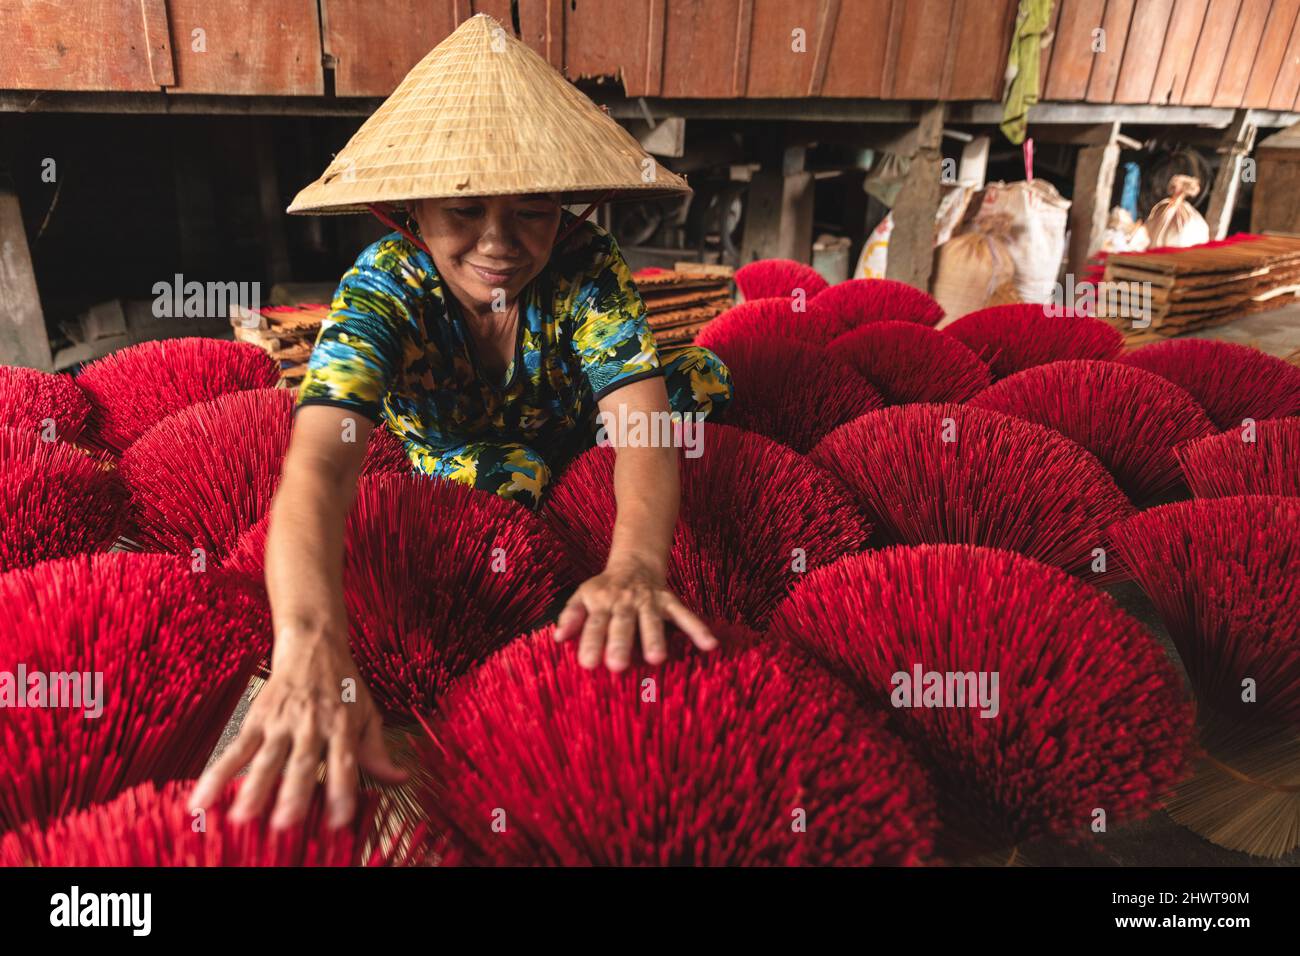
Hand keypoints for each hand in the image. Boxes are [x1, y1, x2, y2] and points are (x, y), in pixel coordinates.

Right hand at [188, 633, 407, 829]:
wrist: (313, 644)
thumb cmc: (343, 685)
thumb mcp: (367, 713)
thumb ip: (378, 752)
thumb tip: (401, 780)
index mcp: (342, 724)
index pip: (344, 761)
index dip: (341, 790)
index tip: (338, 820)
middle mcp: (311, 724)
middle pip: (301, 762)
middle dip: (292, 793)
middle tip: (284, 824)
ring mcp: (281, 722)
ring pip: (264, 758)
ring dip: (252, 788)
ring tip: (241, 817)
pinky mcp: (256, 719)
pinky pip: (235, 750)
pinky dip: (216, 775)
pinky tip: (201, 800)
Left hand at [554, 558, 716, 670]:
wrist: (635, 562)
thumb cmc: (605, 589)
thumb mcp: (583, 596)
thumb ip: (571, 616)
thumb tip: (557, 639)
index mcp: (601, 602)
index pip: (595, 624)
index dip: (590, 642)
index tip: (587, 664)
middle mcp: (625, 602)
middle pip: (622, 623)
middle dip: (620, 643)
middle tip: (616, 666)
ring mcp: (649, 601)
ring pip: (652, 621)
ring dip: (655, 638)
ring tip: (657, 659)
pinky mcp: (669, 601)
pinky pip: (685, 615)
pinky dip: (697, 629)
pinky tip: (709, 645)